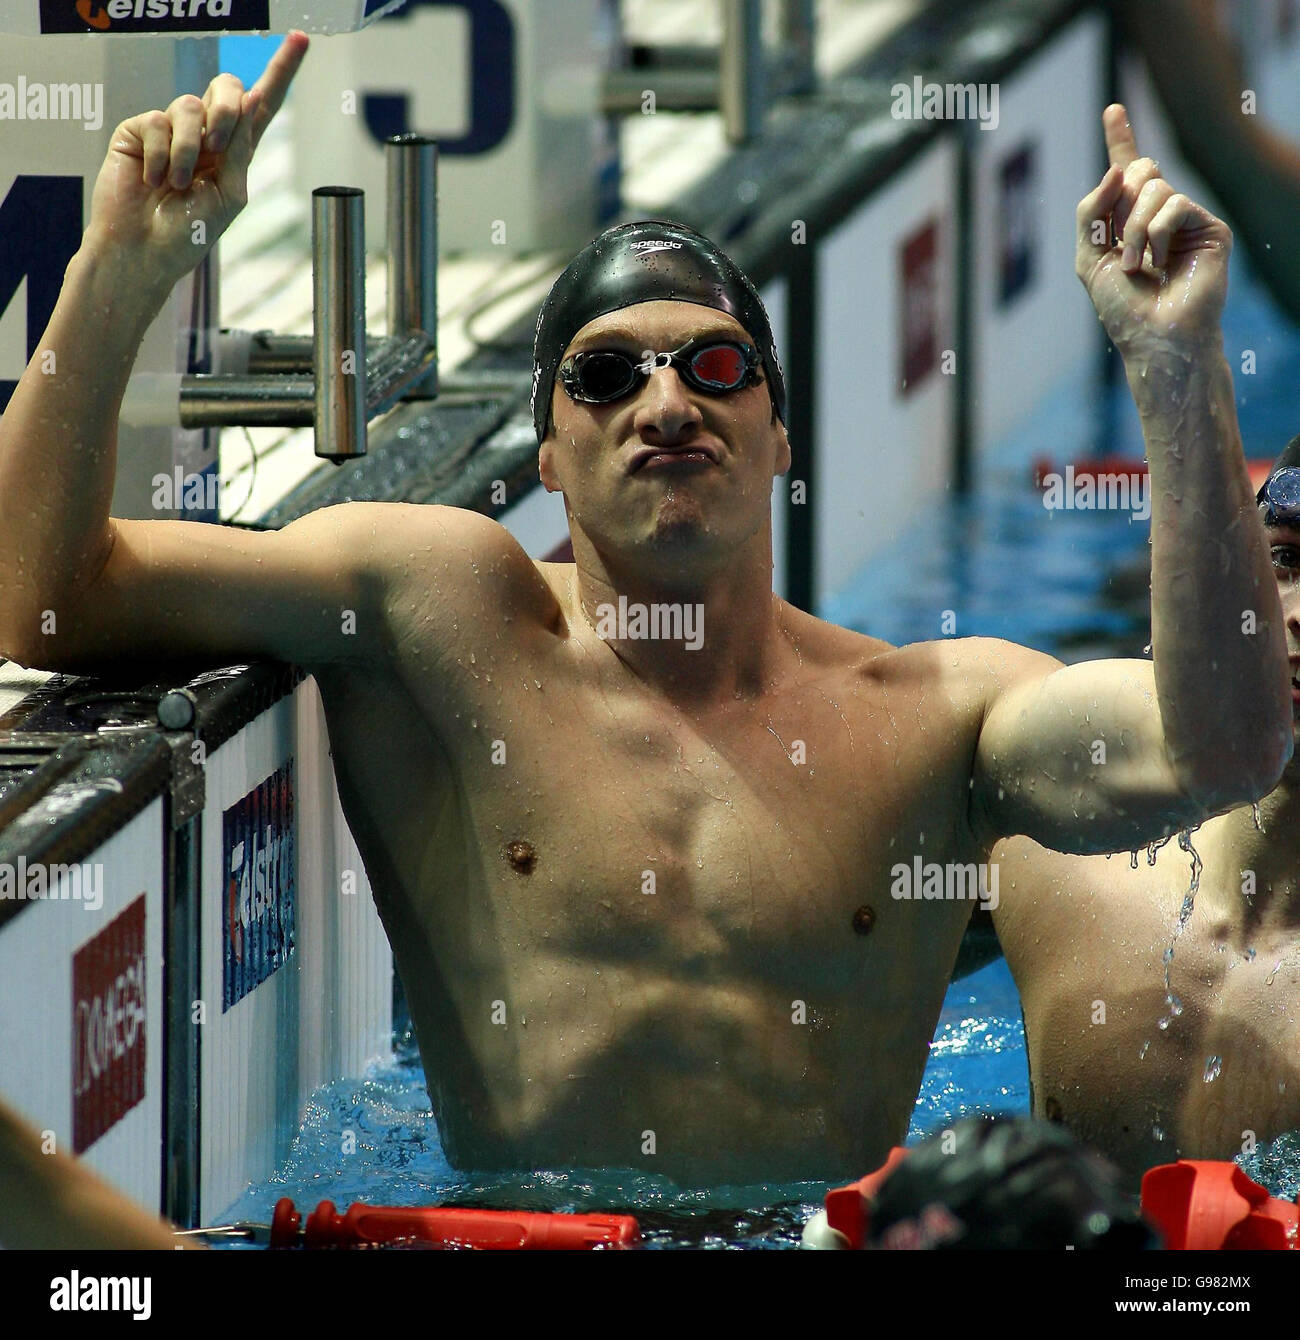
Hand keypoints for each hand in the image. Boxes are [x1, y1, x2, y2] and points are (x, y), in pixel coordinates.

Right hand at [83, 30, 307, 290]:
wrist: (144, 250)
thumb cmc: (189, 233)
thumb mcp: (230, 195)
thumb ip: (241, 149)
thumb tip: (250, 101)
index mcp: (235, 151)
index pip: (262, 105)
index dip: (281, 71)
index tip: (301, 40)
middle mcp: (206, 134)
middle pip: (227, 87)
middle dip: (227, 110)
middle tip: (218, 146)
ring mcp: (172, 129)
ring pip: (190, 105)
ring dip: (190, 150)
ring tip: (179, 184)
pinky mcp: (140, 129)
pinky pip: (157, 121)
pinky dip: (162, 156)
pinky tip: (154, 179)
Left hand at [1075, 103, 1230, 355]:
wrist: (1154, 336)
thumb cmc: (1121, 307)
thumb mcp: (1087, 258)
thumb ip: (1091, 211)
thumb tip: (1118, 168)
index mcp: (1128, 222)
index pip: (1124, 174)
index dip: (1119, 140)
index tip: (1112, 110)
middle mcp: (1158, 215)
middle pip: (1139, 170)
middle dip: (1120, 203)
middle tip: (1119, 245)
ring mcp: (1186, 220)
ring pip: (1154, 187)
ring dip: (1133, 229)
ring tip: (1136, 266)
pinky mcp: (1209, 228)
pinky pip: (1175, 204)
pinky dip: (1155, 233)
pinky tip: (1158, 263)